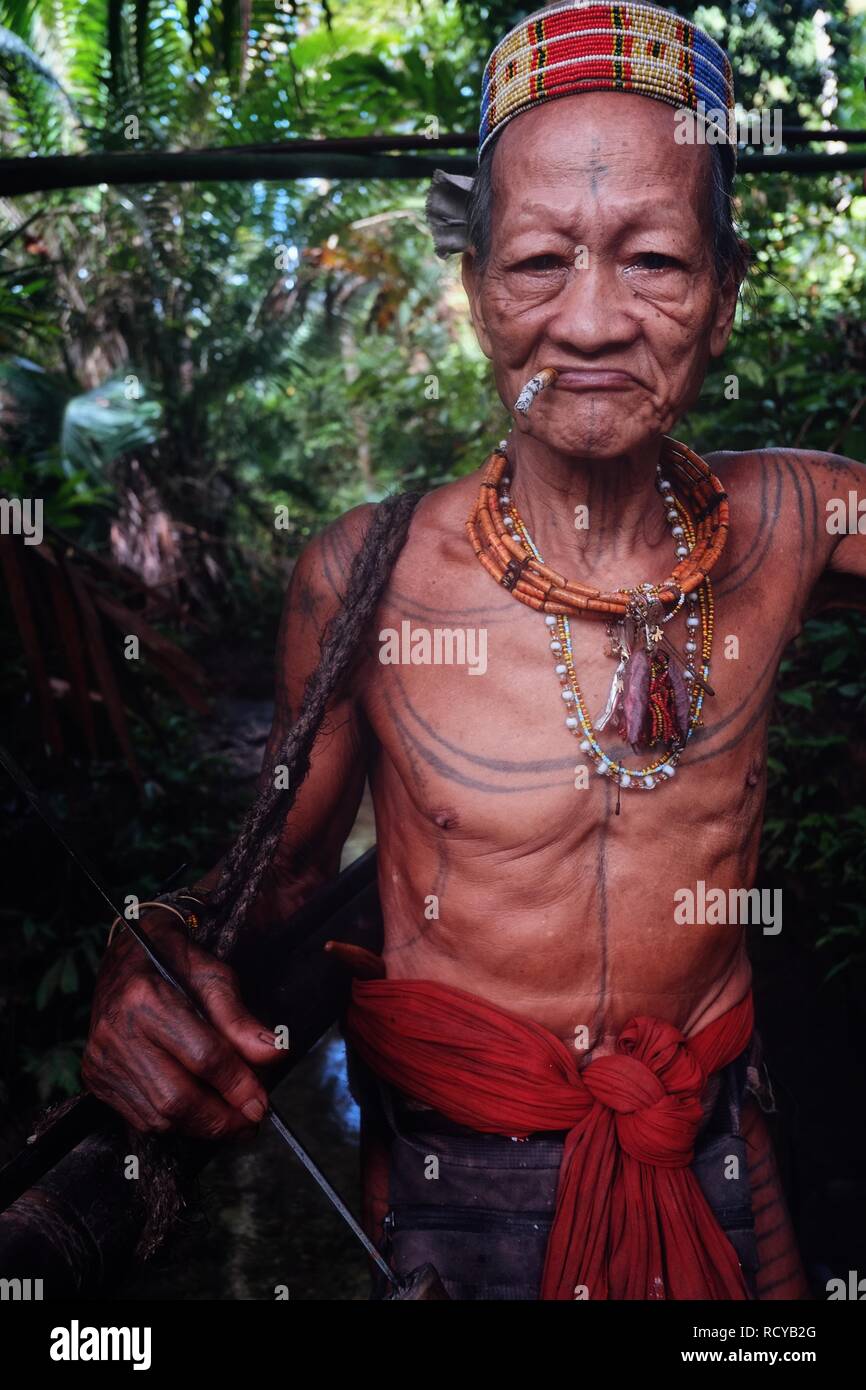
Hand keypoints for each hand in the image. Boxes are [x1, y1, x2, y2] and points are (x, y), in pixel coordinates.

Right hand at [82, 912, 279, 1138]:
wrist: (127, 955)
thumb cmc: (175, 961)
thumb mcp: (215, 977)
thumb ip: (241, 1022)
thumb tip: (275, 1054)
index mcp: (147, 997)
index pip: (202, 1057)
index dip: (237, 1085)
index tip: (262, 1103)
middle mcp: (116, 1031)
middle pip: (176, 1098)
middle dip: (220, 1119)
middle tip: (250, 1121)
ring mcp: (102, 1058)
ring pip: (158, 1116)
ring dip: (200, 1126)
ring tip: (229, 1118)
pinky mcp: (94, 1077)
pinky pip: (140, 1118)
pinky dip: (174, 1121)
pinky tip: (196, 1109)